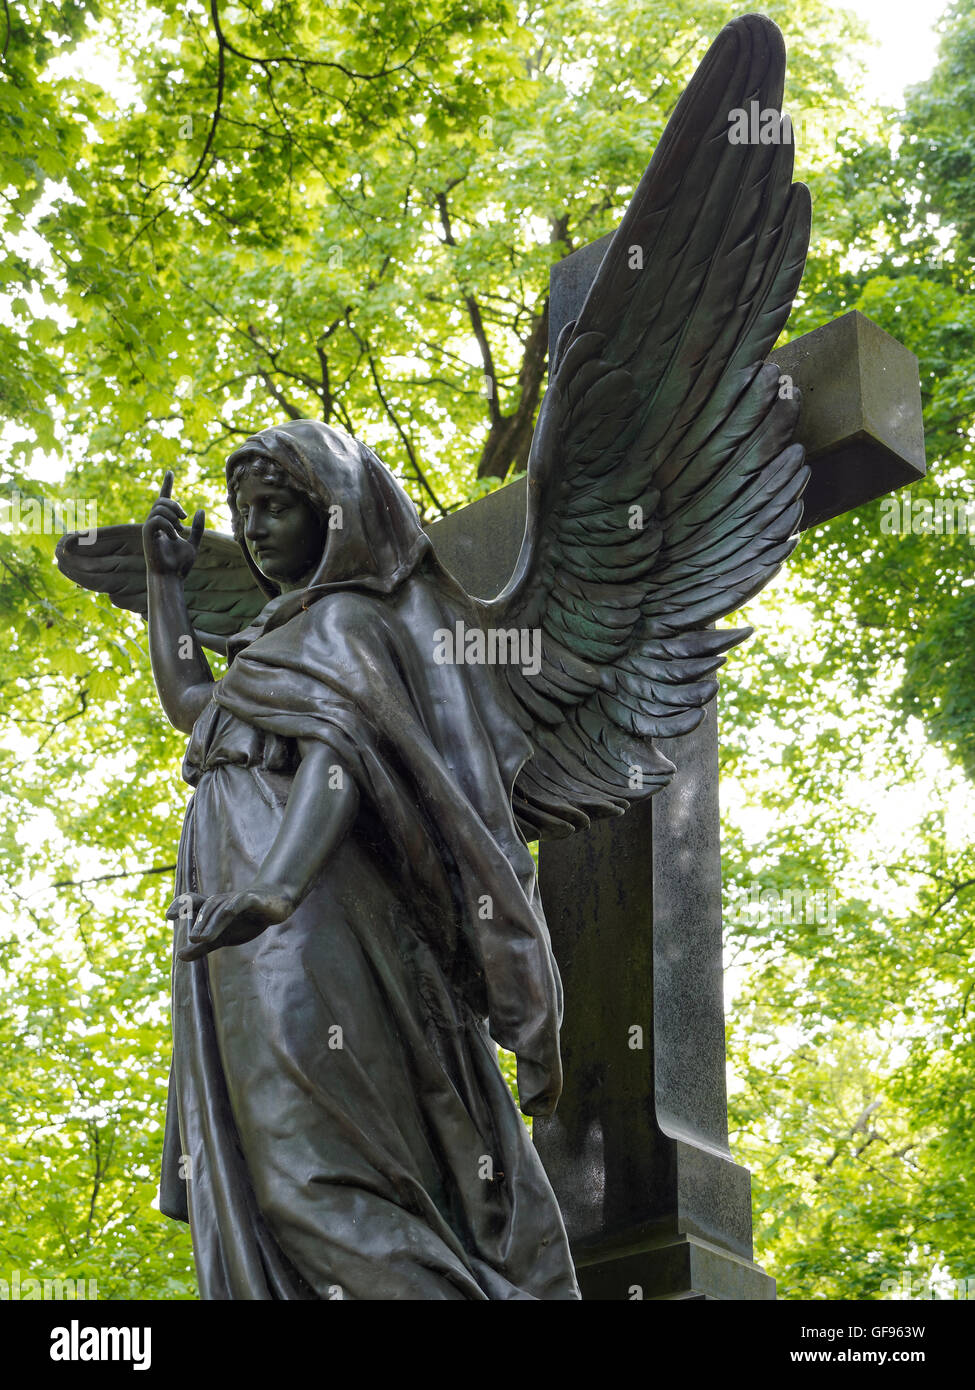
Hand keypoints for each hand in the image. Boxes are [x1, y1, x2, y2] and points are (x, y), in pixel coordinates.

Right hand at [143, 471, 204, 577]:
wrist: (172, 577)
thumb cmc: (180, 564)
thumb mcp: (194, 543)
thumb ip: (198, 528)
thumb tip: (200, 510)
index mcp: (165, 524)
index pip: (163, 500)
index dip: (167, 485)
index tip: (170, 472)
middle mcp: (155, 524)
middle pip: (161, 501)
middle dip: (174, 504)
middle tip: (185, 519)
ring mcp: (149, 529)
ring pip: (159, 508)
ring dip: (173, 516)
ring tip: (180, 530)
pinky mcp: (147, 535)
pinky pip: (156, 519)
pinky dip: (168, 526)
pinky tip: (175, 536)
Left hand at [171, 886, 296, 960]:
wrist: (278, 902)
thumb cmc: (248, 919)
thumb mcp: (223, 936)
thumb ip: (202, 947)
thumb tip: (179, 956)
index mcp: (213, 910)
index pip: (192, 901)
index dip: (180, 905)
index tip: (168, 916)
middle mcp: (222, 901)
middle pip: (207, 906)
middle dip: (199, 921)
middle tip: (193, 939)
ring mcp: (237, 899)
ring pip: (221, 907)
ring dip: (211, 921)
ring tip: (202, 938)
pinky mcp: (253, 898)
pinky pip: (240, 901)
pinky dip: (232, 906)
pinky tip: (228, 913)